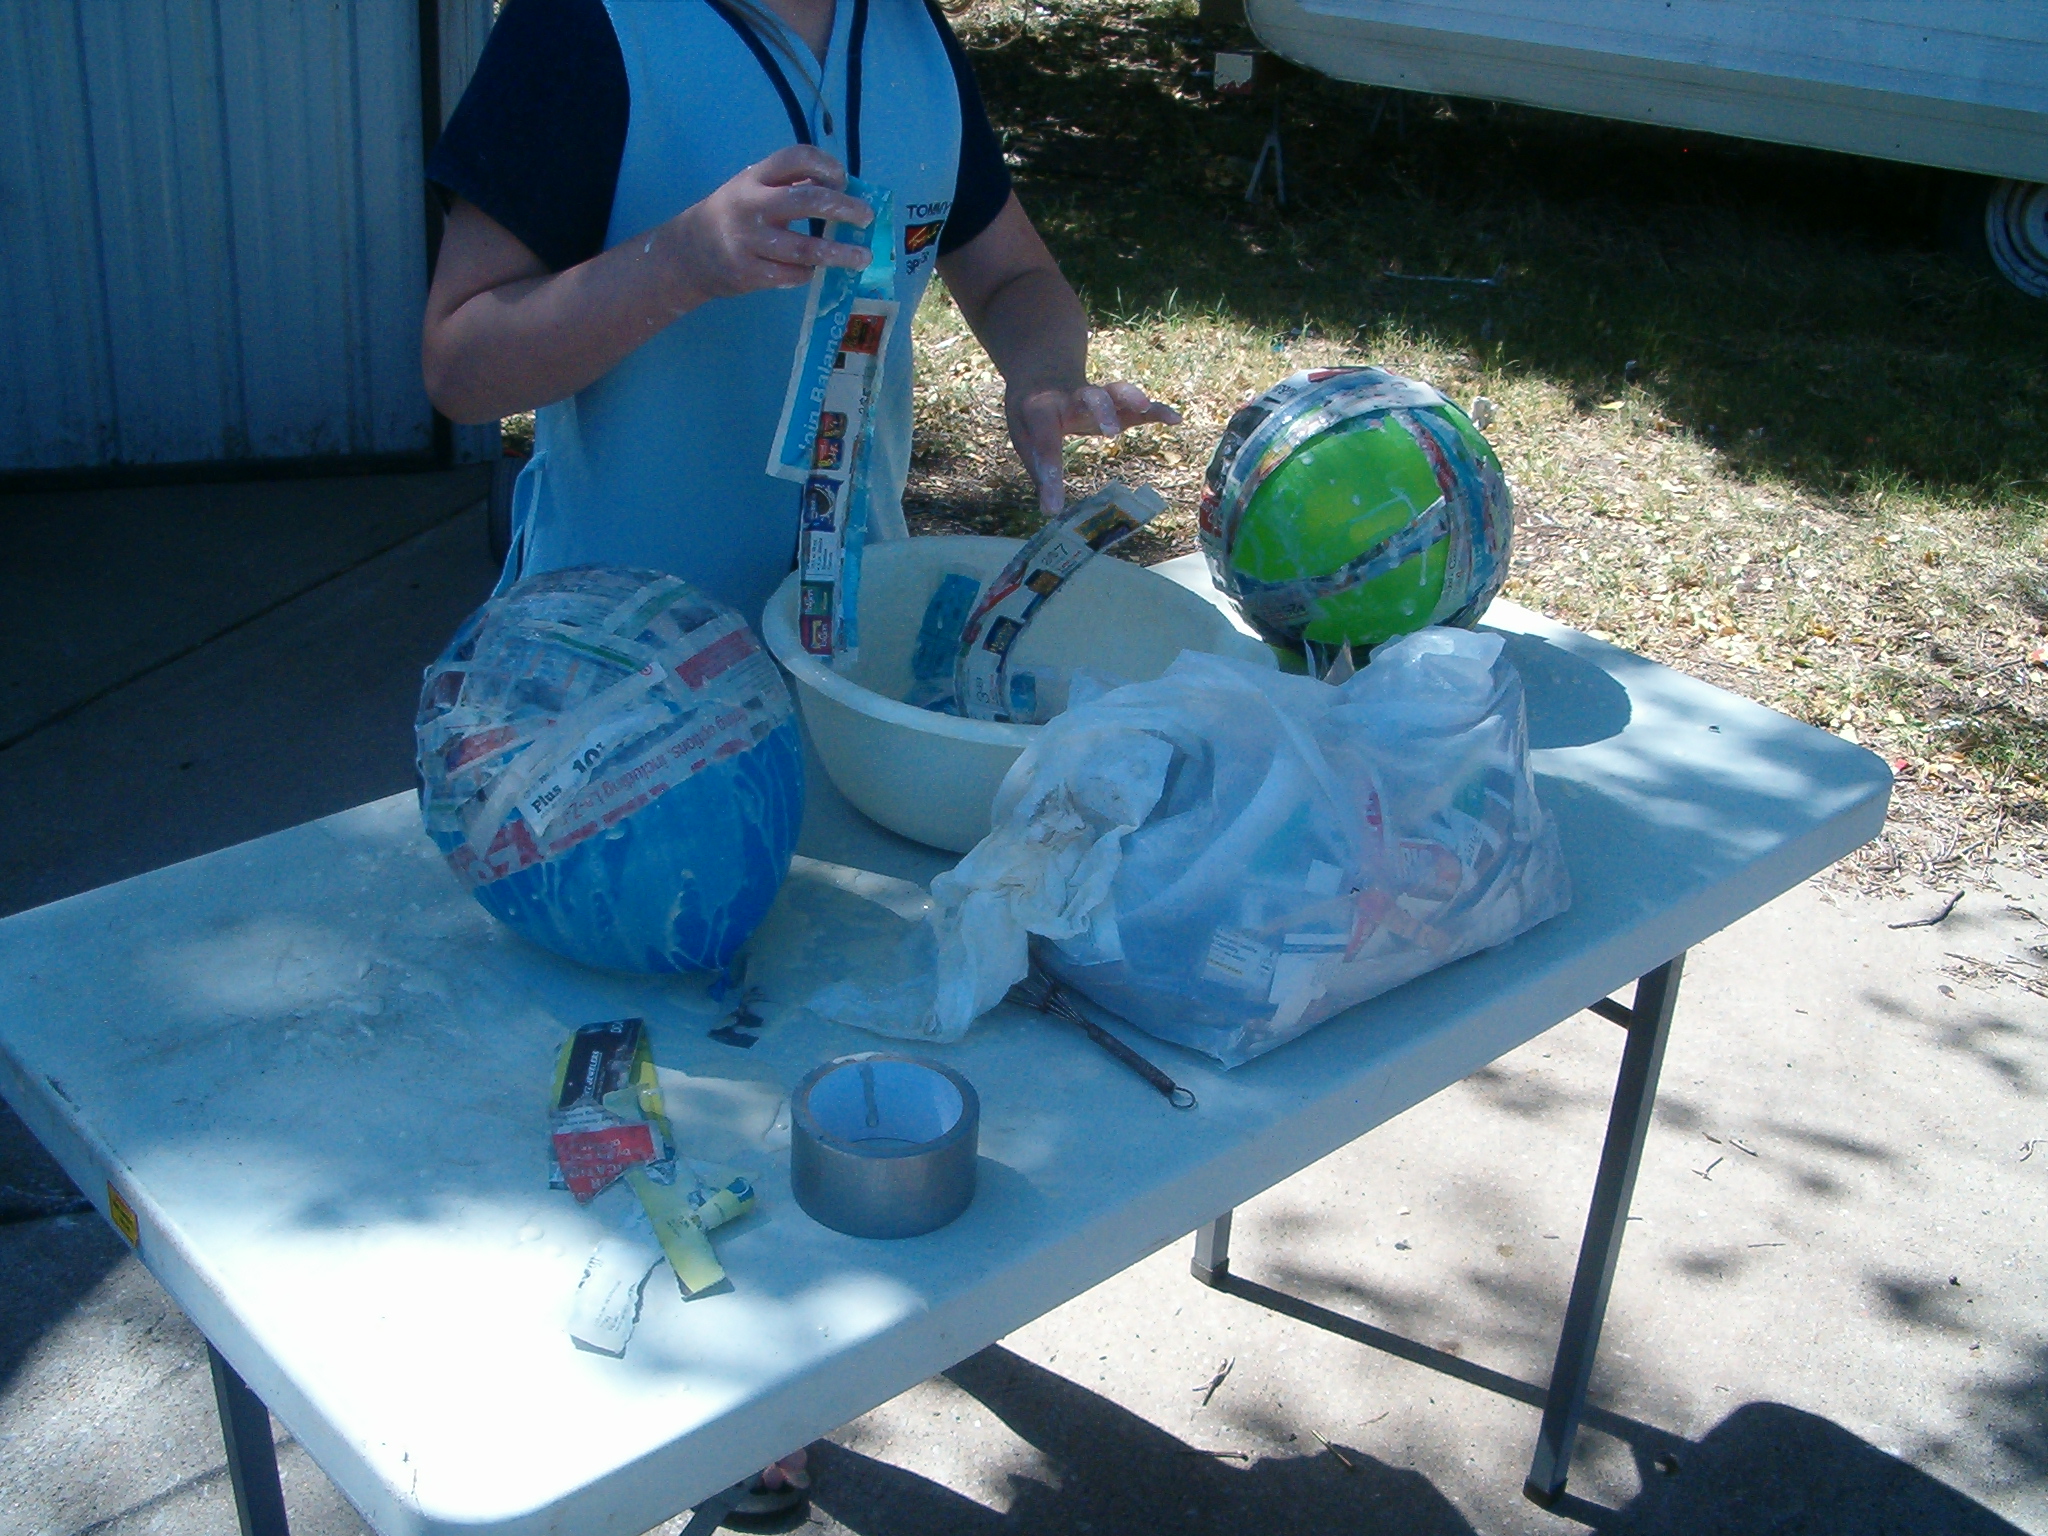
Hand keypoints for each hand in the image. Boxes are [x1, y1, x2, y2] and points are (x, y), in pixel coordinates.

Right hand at [663, 146, 872, 306]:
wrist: (688, 253)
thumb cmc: (734, 215)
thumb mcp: (754, 189)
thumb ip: (791, 185)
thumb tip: (841, 189)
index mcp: (754, 177)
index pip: (795, 158)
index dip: (825, 165)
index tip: (843, 179)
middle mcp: (751, 205)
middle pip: (806, 201)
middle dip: (843, 207)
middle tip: (866, 217)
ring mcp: (749, 241)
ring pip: (805, 249)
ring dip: (840, 253)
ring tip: (863, 257)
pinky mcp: (749, 273)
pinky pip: (792, 274)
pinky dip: (811, 272)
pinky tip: (819, 270)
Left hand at [1006, 380, 1182, 514]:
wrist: (1043, 374)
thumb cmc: (1032, 413)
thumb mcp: (1022, 435)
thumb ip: (1037, 468)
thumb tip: (1050, 510)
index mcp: (1041, 409)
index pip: (1045, 442)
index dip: (1050, 475)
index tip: (1052, 508)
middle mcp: (1071, 398)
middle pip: (1089, 397)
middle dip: (1101, 410)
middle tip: (1111, 432)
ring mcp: (1095, 397)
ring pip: (1115, 392)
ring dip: (1131, 398)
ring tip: (1145, 407)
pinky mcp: (1114, 403)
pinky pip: (1135, 406)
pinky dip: (1155, 410)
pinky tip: (1175, 419)